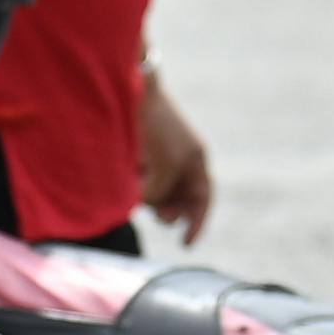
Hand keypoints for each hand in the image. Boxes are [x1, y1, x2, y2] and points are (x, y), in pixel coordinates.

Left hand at [136, 71, 213, 246]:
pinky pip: (139, 183)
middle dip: (168, 211)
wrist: (131, 89)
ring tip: (139, 182)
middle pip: (179, 202)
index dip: (197, 223)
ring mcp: (158, 158)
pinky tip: (131, 174)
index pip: (202, 199)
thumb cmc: (154, 126)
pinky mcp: (138, 157)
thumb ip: (159, 194)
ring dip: (149, 197)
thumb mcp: (165, 167)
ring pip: (156, 195)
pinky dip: (136, 186)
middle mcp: (180, 160)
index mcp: (196, 159)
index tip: (185, 244)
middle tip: (156, 212)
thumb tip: (144, 206)